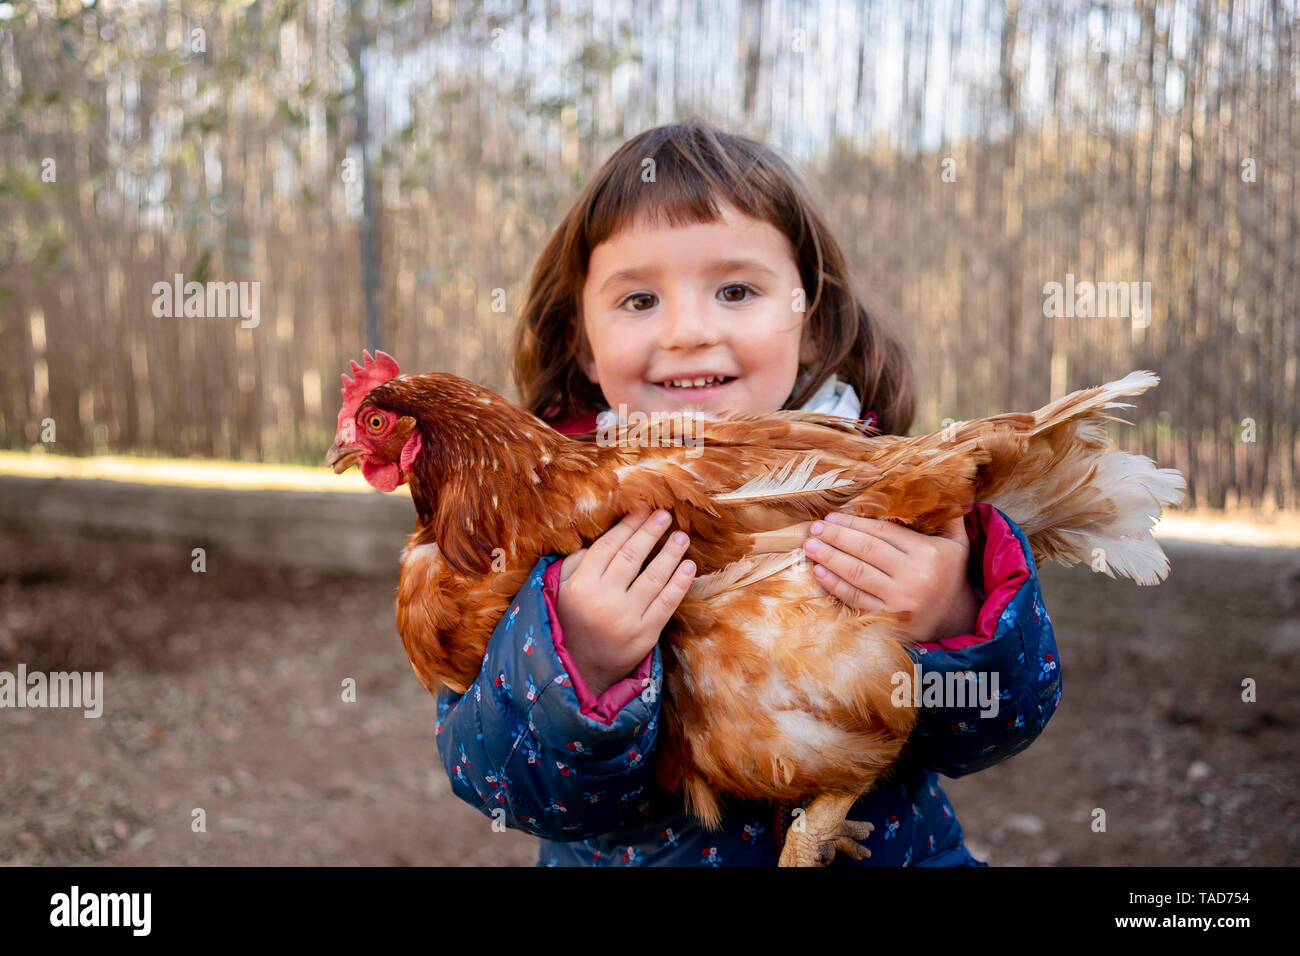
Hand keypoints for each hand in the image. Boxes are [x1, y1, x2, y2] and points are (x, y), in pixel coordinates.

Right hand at [556, 509, 694, 696]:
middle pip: (632, 557)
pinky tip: (688, 566)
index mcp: (579, 586)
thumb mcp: (559, 593)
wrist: (580, 672)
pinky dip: (680, 583)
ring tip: (682, 536)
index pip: (607, 547)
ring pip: (653, 577)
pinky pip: (666, 603)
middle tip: (665, 515)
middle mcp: (603, 599)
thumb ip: (573, 565)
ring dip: (671, 554)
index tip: (641, 511)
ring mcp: (626, 618)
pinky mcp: (645, 635)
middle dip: (650, 532)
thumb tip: (600, 542)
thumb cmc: (570, 625)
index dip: (626, 527)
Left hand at [802, 513, 980, 641]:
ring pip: (858, 574)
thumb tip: (942, 486)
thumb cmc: (952, 576)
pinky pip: (857, 599)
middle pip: (867, 550)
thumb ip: (949, 516)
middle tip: (815, 528)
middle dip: (837, 536)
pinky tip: (819, 572)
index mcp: (927, 553)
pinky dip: (835, 585)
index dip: (855, 523)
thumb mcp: (958, 544)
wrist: (959, 621)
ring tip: (810, 546)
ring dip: (830, 558)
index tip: (833, 516)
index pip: (883, 533)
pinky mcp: (888, 619)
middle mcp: (913, 575)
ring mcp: (900, 599)